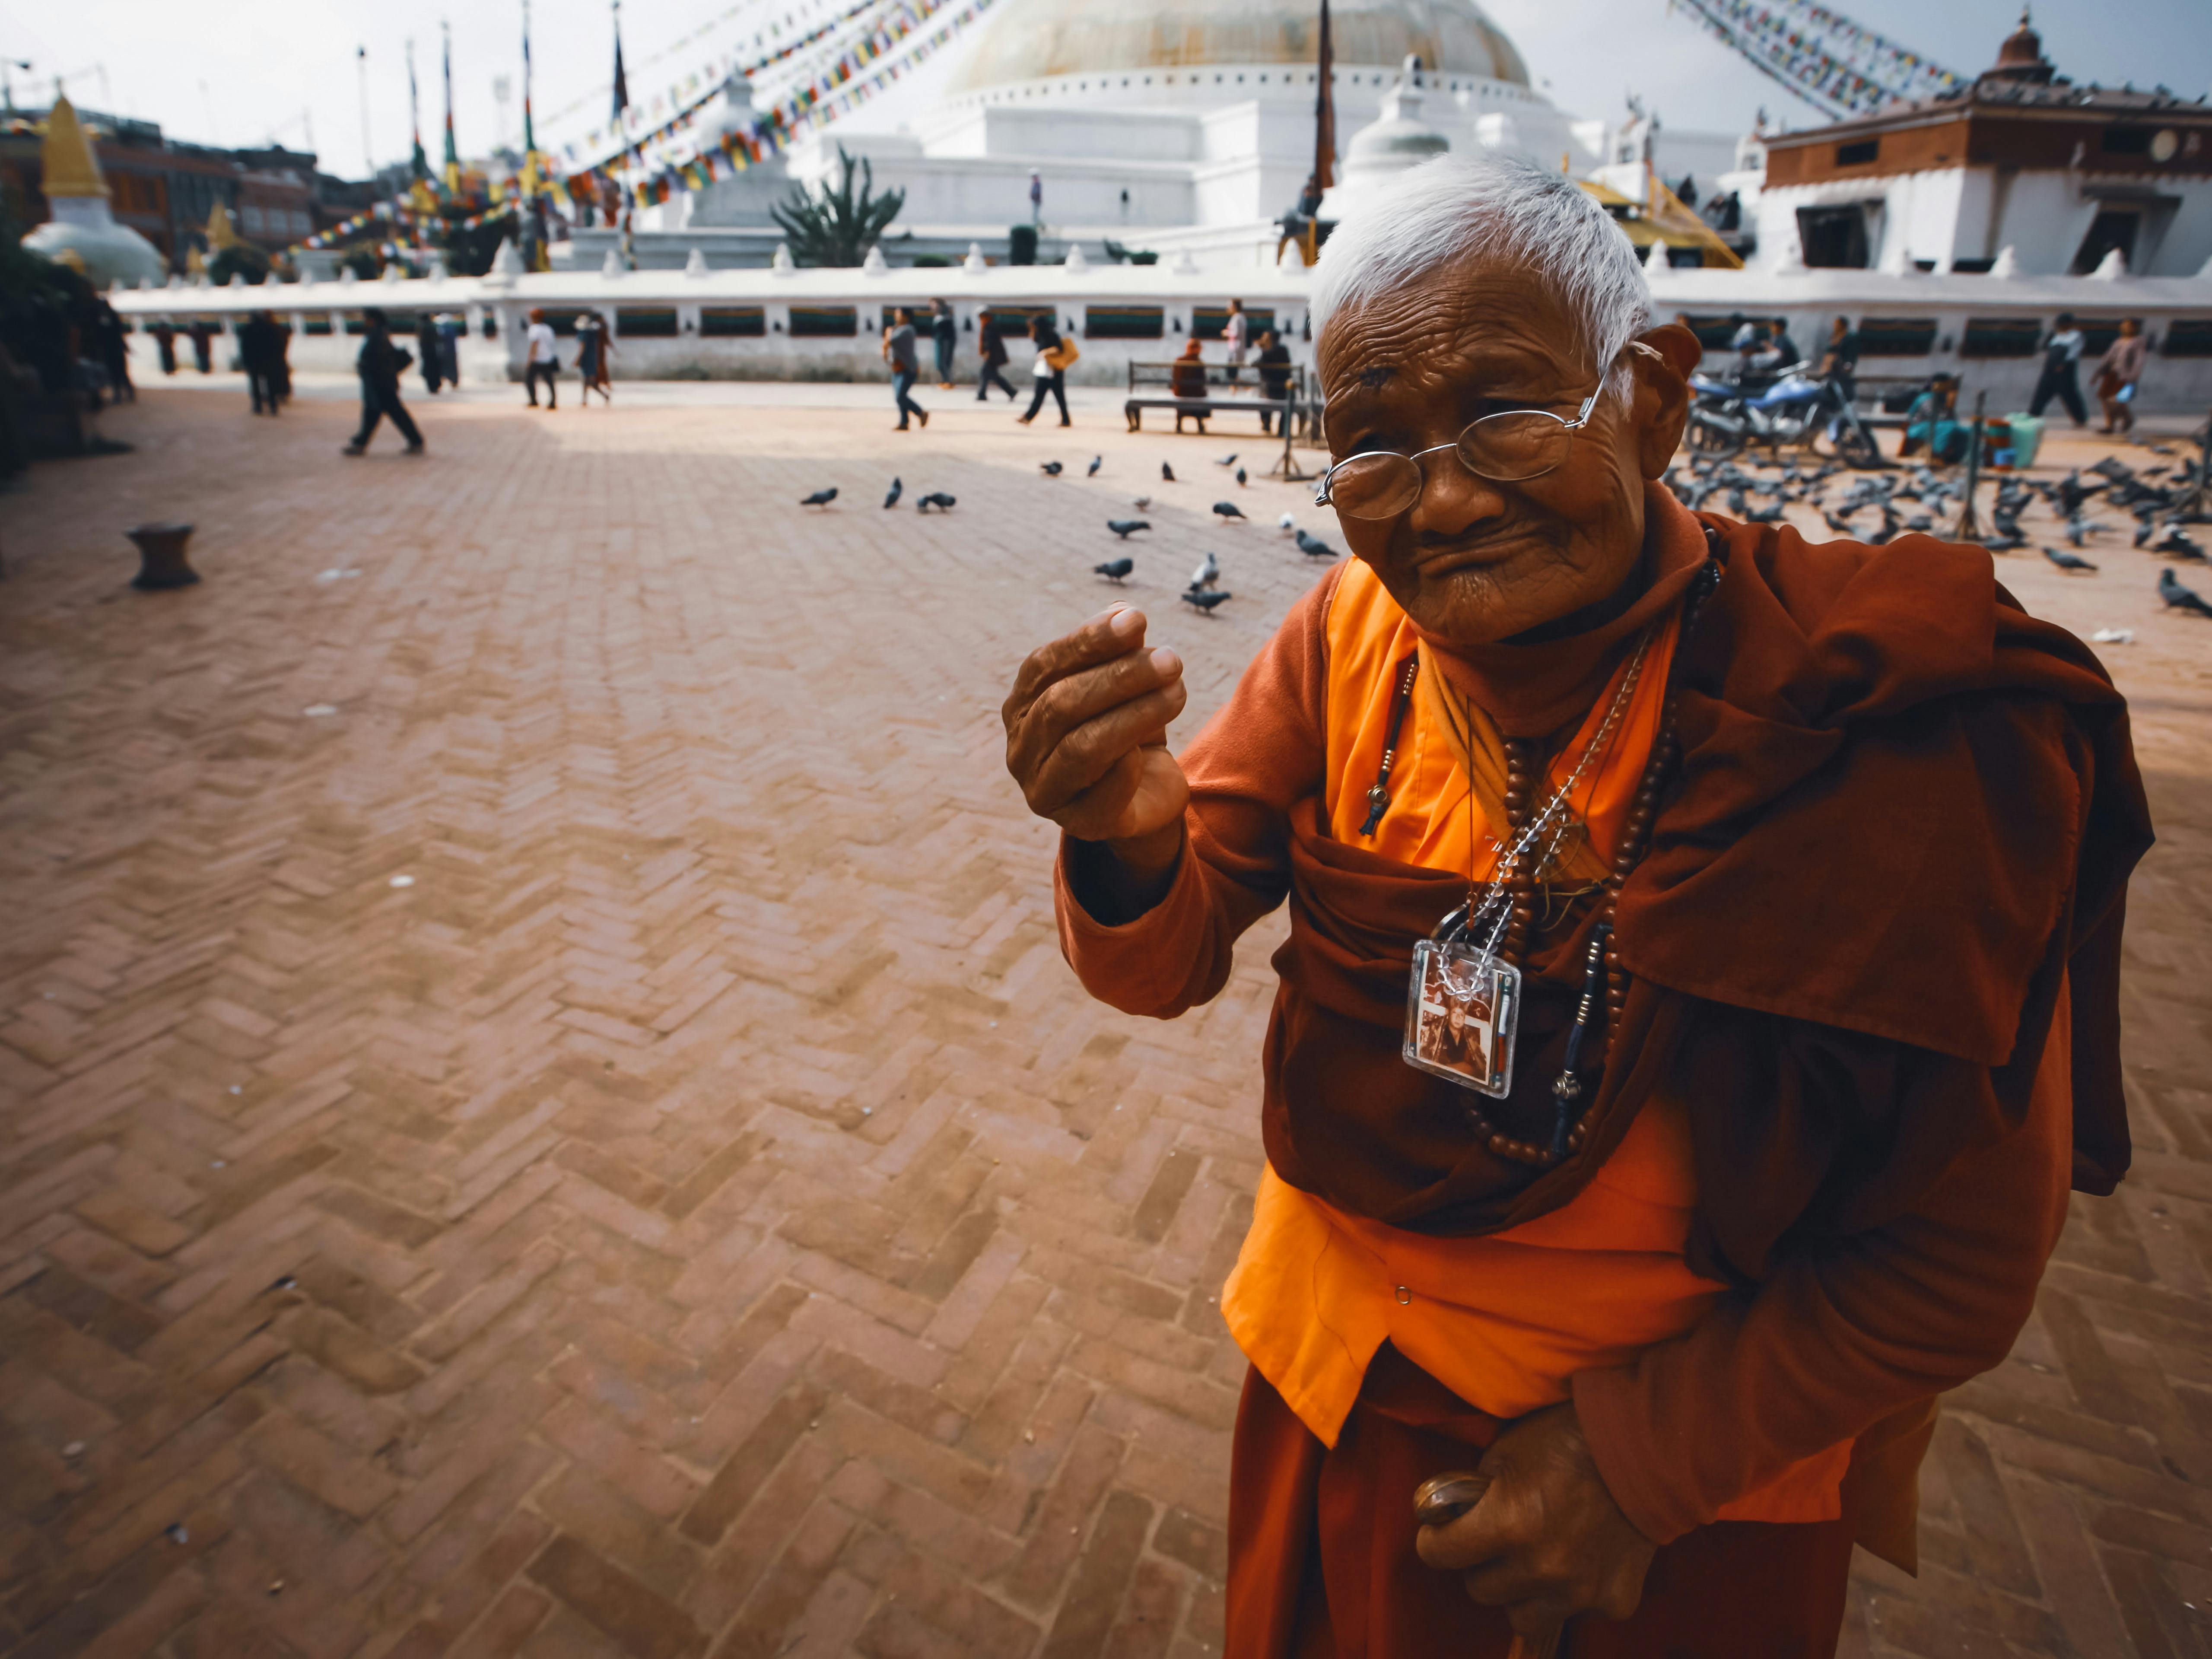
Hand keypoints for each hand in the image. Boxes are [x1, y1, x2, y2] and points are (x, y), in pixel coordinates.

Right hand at [1003, 606, 1188, 870]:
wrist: (1145, 792)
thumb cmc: (1126, 726)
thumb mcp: (1124, 683)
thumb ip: (1119, 650)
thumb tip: (1124, 614)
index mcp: (1022, 705)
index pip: (1043, 665)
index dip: (1088, 640)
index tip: (1137, 618)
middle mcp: (1021, 749)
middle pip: (1061, 705)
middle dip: (1120, 677)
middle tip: (1172, 660)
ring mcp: (1044, 791)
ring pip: (1081, 748)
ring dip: (1135, 715)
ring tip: (1178, 691)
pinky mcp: (1079, 824)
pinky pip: (1101, 796)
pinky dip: (1128, 770)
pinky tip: (1153, 751)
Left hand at [1414, 1403, 1654, 1638]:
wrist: (1646, 1448)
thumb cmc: (1569, 1441)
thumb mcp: (1505, 1452)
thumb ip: (1471, 1491)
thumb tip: (1442, 1515)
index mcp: (1510, 1523)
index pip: (1440, 1555)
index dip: (1435, 1540)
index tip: (1440, 1533)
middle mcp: (1543, 1567)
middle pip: (1479, 1589)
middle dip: (1480, 1563)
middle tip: (1496, 1538)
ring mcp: (1580, 1591)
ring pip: (1521, 1615)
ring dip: (1519, 1589)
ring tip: (1533, 1554)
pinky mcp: (1612, 1602)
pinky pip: (1570, 1612)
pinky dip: (1566, 1592)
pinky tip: (1577, 1556)